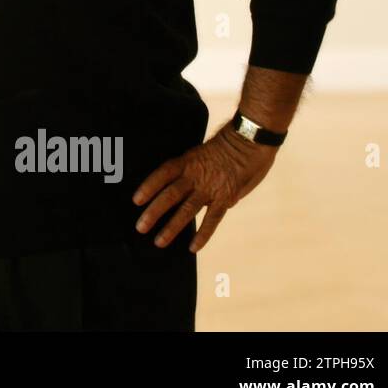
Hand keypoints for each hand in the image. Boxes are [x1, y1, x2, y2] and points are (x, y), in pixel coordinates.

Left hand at [132, 129, 277, 252]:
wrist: (251, 140)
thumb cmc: (228, 144)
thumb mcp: (202, 152)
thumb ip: (193, 170)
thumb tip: (187, 188)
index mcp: (187, 162)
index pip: (162, 174)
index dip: (148, 187)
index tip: (136, 200)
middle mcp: (194, 176)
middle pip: (170, 195)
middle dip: (154, 212)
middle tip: (140, 227)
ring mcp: (210, 188)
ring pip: (187, 210)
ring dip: (172, 227)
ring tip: (159, 241)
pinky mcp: (226, 198)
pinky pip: (212, 219)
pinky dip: (203, 234)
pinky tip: (193, 247)